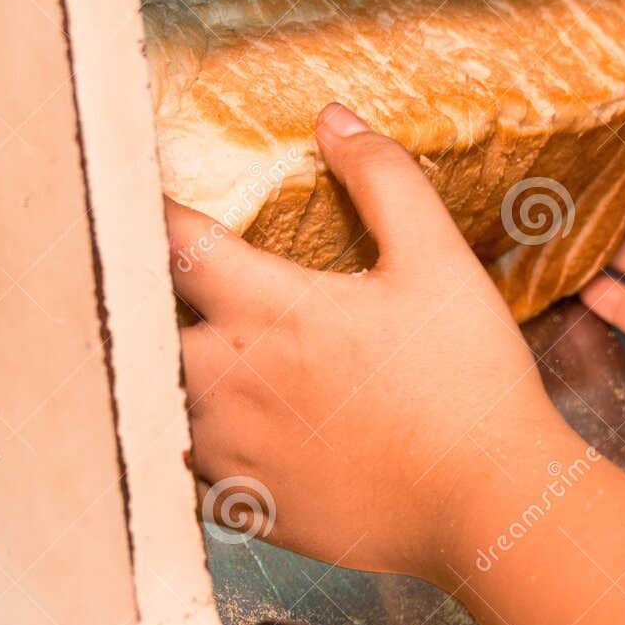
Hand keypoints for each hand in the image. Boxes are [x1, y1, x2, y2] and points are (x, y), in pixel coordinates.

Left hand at [169, 103, 572, 578]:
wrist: (484, 502)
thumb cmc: (466, 381)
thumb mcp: (437, 260)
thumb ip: (382, 179)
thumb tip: (333, 121)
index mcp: (263, 308)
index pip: (173, 240)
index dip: (150, 210)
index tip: (140, 196)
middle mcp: (225, 378)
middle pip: (146, 324)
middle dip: (149, 297)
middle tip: (157, 282)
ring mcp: (228, 447)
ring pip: (158, 399)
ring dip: (166, 373)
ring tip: (179, 355)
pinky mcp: (244, 503)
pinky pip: (185, 468)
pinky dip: (188, 444)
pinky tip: (220, 432)